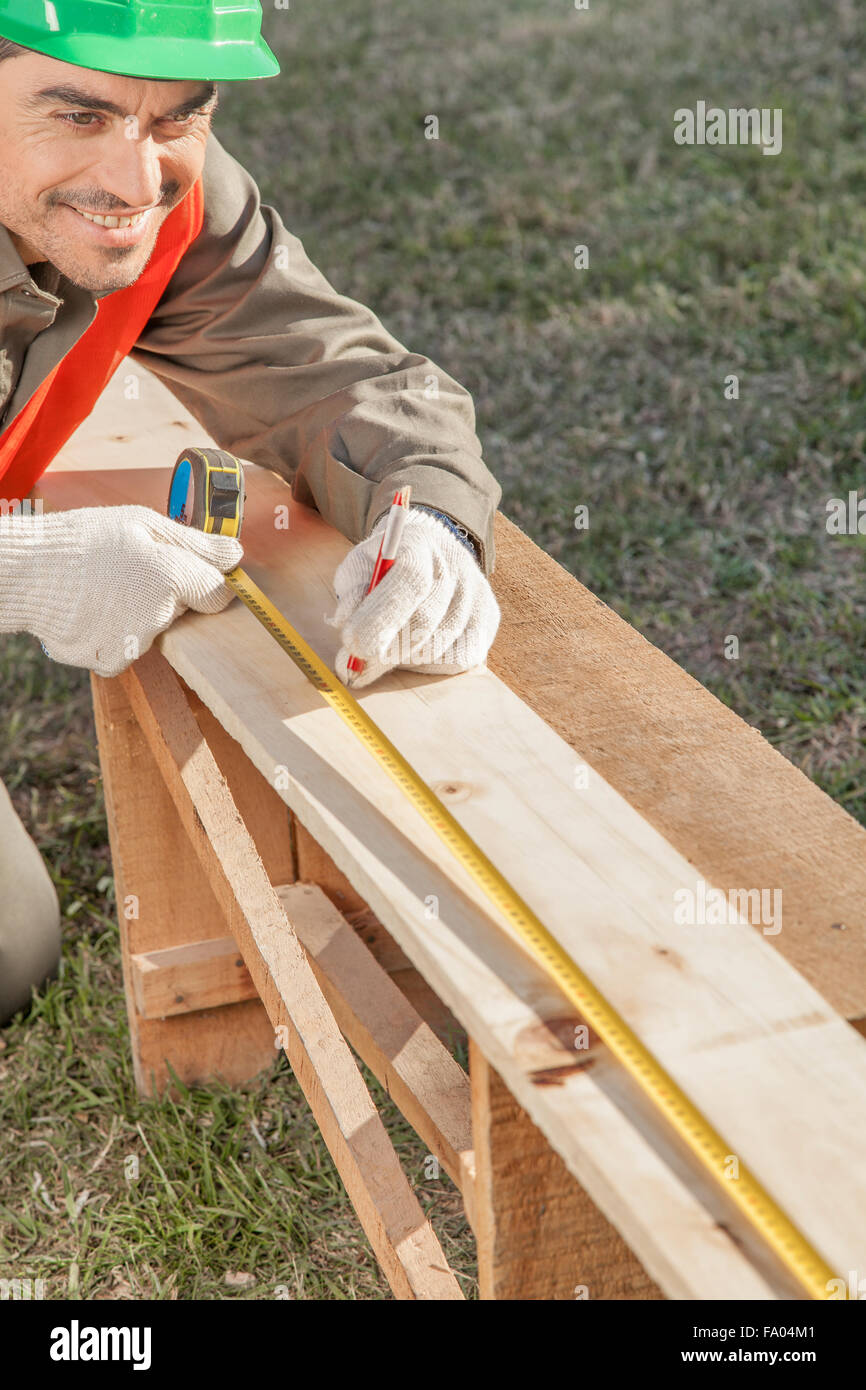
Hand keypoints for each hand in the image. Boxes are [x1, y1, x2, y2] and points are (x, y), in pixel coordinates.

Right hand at [0, 504, 242, 676]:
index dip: (203, 581)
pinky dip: (111, 635)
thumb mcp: (143, 523)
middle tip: (128, 572)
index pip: (217, 595)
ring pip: (151, 631)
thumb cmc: (84, 540)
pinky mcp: (108, 661)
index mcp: (171, 576)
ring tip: (103, 590)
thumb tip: (236, 555)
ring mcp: (132, 643)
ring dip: (136, 615)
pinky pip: (124, 651)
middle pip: (180, 611)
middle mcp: (157, 616)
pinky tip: (92, 612)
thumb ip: (196, 544)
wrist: (26, 574)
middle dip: (164, 594)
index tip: (184, 571)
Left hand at [325, 509, 499, 687]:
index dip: (381, 617)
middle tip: (359, 660)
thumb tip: (346, 627)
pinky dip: (428, 664)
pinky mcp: (487, 620)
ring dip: (403, 658)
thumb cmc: (386, 565)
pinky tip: (414, 648)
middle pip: (424, 622)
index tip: (352, 644)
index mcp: (419, 545)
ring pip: (437, 648)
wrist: (431, 551)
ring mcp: (477, 595)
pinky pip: (456, 660)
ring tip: (389, 644)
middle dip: (384, 649)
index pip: (410, 581)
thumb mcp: (360, 567)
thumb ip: (352, 593)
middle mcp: (456, 568)